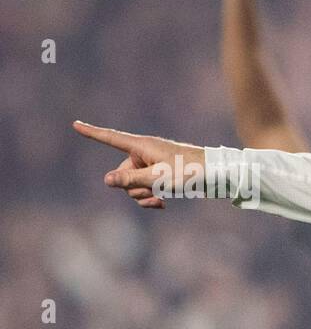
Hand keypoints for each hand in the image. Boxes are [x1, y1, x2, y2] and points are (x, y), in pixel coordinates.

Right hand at [73, 121, 205, 208]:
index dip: (92, 133)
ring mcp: (152, 165)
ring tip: (162, 198)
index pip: (111, 138)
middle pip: (123, 174)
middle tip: (155, 192)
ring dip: (144, 195)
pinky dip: (150, 198)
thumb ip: (131, 180)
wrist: (216, 174)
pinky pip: (145, 189)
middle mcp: (144, 153)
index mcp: (141, 146)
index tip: (75, 124)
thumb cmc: (190, 172)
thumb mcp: (159, 179)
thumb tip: (107, 179)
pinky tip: (163, 204)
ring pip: (134, 185)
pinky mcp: (160, 175)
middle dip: (134, 188)